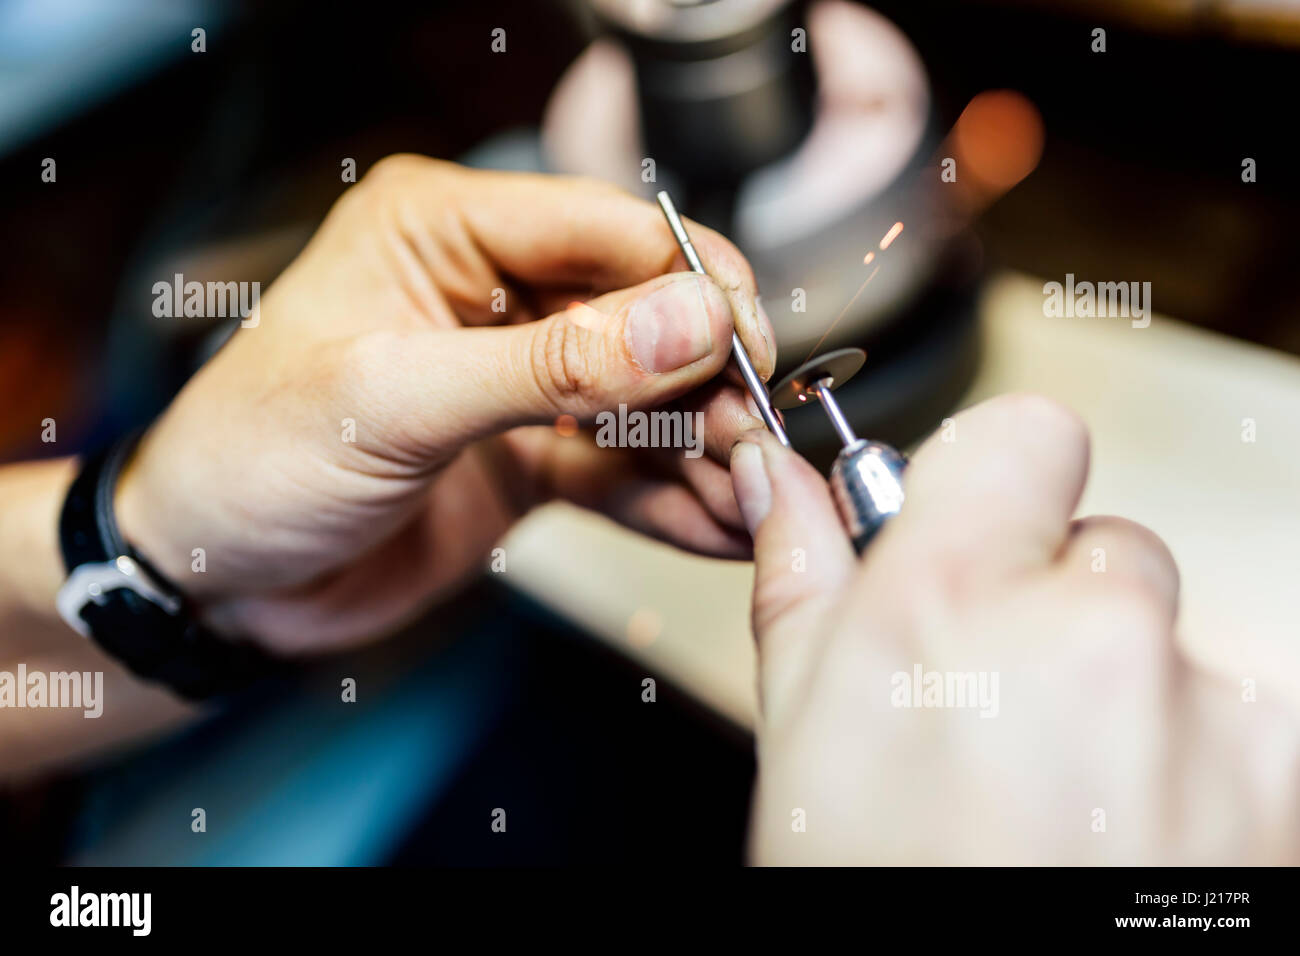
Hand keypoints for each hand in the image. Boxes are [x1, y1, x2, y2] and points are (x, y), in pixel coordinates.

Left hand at [115, 157, 774, 652]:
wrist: (210, 580)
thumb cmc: (248, 458)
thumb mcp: (396, 399)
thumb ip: (550, 364)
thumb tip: (687, 319)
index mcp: (444, 229)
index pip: (607, 228)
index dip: (689, 282)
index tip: (742, 347)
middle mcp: (492, 291)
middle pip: (643, 311)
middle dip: (705, 374)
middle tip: (754, 431)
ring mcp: (517, 379)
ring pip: (644, 396)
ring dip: (701, 445)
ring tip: (752, 493)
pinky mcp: (529, 454)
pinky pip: (621, 466)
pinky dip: (670, 497)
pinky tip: (718, 525)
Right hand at [731, 394, 1299, 863]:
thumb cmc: (879, 898)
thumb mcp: (802, 742)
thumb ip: (803, 582)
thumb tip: (774, 480)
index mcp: (947, 607)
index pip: (1023, 434)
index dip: (995, 484)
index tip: (979, 538)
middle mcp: (1091, 637)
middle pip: (1100, 544)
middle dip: (1054, 606)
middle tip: (1000, 713)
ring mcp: (1206, 711)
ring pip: (1170, 634)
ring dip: (1127, 685)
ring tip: (1061, 794)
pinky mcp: (1283, 773)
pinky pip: (1237, 713)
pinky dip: (1191, 756)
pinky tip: (1124, 831)